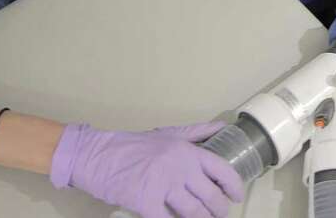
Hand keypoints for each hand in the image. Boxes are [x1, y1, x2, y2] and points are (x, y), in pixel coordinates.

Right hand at [50, 122, 243, 217]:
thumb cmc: (133, 145)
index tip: (236, 196)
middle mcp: (179, 166)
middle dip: (220, 210)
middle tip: (220, 215)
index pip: (221, 169)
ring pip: (194, 212)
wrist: (98, 155)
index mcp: (187, 150)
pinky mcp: (146, 202)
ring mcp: (163, 185)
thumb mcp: (168, 134)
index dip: (233, 186)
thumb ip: (198, 132)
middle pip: (210, 196)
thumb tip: (223, 128)